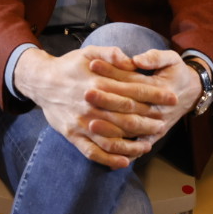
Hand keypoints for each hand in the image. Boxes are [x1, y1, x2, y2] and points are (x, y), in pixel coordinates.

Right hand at [15, 46, 182, 167]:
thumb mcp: (89, 51)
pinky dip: (110, 159)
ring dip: (133, 144)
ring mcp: (82, 122)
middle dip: (149, 121)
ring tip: (148, 144)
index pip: (134, 90)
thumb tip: (131, 60)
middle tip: (163, 123)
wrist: (40, 81)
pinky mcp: (72, 135)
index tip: (172, 98)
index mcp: (99, 82)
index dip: (155, 95)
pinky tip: (125, 162)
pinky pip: (93, 152)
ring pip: (113, 138)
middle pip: (127, 116)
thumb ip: (111, 54)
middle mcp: (92, 104)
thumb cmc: (69, 66)